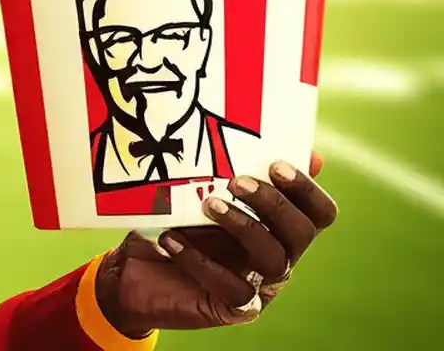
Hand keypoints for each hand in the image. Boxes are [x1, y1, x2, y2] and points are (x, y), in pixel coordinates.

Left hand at [96, 152, 338, 336]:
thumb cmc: (176, 225)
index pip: (318, 213)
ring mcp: (259, 285)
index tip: (275, 164)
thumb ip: (231, 171)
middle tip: (235, 181)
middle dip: (273, 204)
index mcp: (279, 228)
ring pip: (274, 260)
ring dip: (243, 226)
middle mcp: (278, 257)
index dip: (306, 190)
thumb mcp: (198, 194)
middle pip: (301, 234)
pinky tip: (171, 240)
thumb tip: (271, 145)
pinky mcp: (233, 308)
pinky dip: (201, 262)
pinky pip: (233, 290)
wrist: (135, 274)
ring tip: (208, 204)